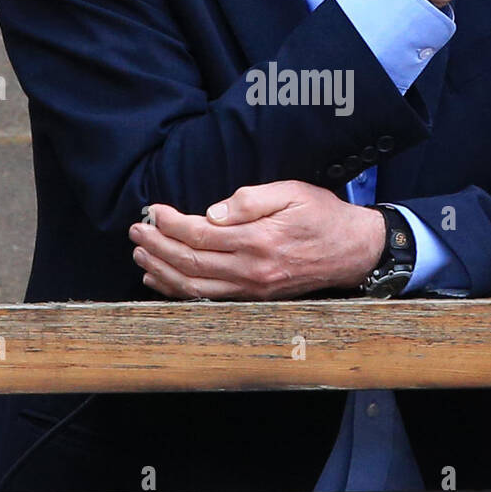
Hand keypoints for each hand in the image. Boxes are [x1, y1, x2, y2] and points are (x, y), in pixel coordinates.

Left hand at [128, 181, 387, 299]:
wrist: (354, 251)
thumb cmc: (323, 215)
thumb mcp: (292, 192)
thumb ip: (252, 200)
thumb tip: (212, 213)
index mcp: (259, 240)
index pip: (200, 234)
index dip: (170, 223)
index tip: (153, 210)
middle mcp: (252, 271)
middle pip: (190, 263)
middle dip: (157, 246)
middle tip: (136, 230)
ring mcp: (252, 289)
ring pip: (194, 287)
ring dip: (161, 271)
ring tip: (140, 253)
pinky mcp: (254, 299)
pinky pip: (207, 299)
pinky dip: (178, 291)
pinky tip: (160, 279)